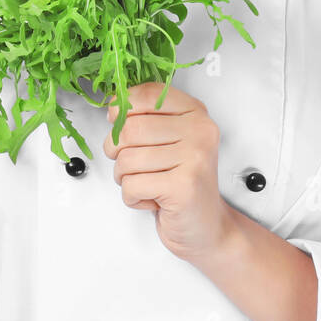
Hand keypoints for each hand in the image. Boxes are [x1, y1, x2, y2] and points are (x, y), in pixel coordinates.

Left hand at [103, 81, 239, 261]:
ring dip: (125, 178)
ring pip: (126, 160)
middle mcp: (199, 131)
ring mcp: (194, 158)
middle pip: (129, 129)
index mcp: (195, 113)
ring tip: (146, 183)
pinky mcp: (183, 186)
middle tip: (131, 165)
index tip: (117, 121)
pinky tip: (152, 198)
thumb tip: (113, 106)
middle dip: (116, 152)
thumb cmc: (182, 183)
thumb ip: (146, 118)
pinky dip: (132, 197)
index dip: (122, 108)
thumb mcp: (168, 141)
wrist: (206, 226)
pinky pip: (131, 185)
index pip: (148, 94)